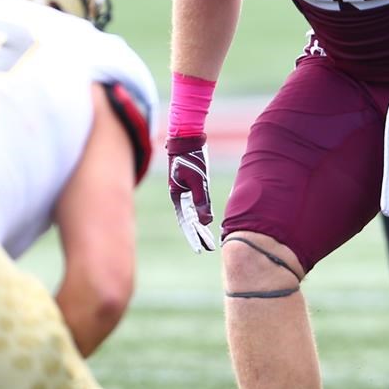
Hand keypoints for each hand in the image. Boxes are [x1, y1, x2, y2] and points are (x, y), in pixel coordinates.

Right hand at [165, 133, 217, 252]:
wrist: (188, 140)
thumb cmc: (190, 157)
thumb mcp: (197, 179)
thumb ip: (201, 199)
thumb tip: (206, 222)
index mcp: (177, 197)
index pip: (186, 222)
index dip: (193, 236)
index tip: (200, 249)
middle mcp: (181, 197)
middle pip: (190, 222)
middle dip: (199, 235)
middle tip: (209, 249)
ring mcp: (186, 193)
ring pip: (194, 215)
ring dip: (202, 228)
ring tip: (210, 242)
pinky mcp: (194, 187)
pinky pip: (198, 206)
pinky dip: (203, 215)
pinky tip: (208, 224)